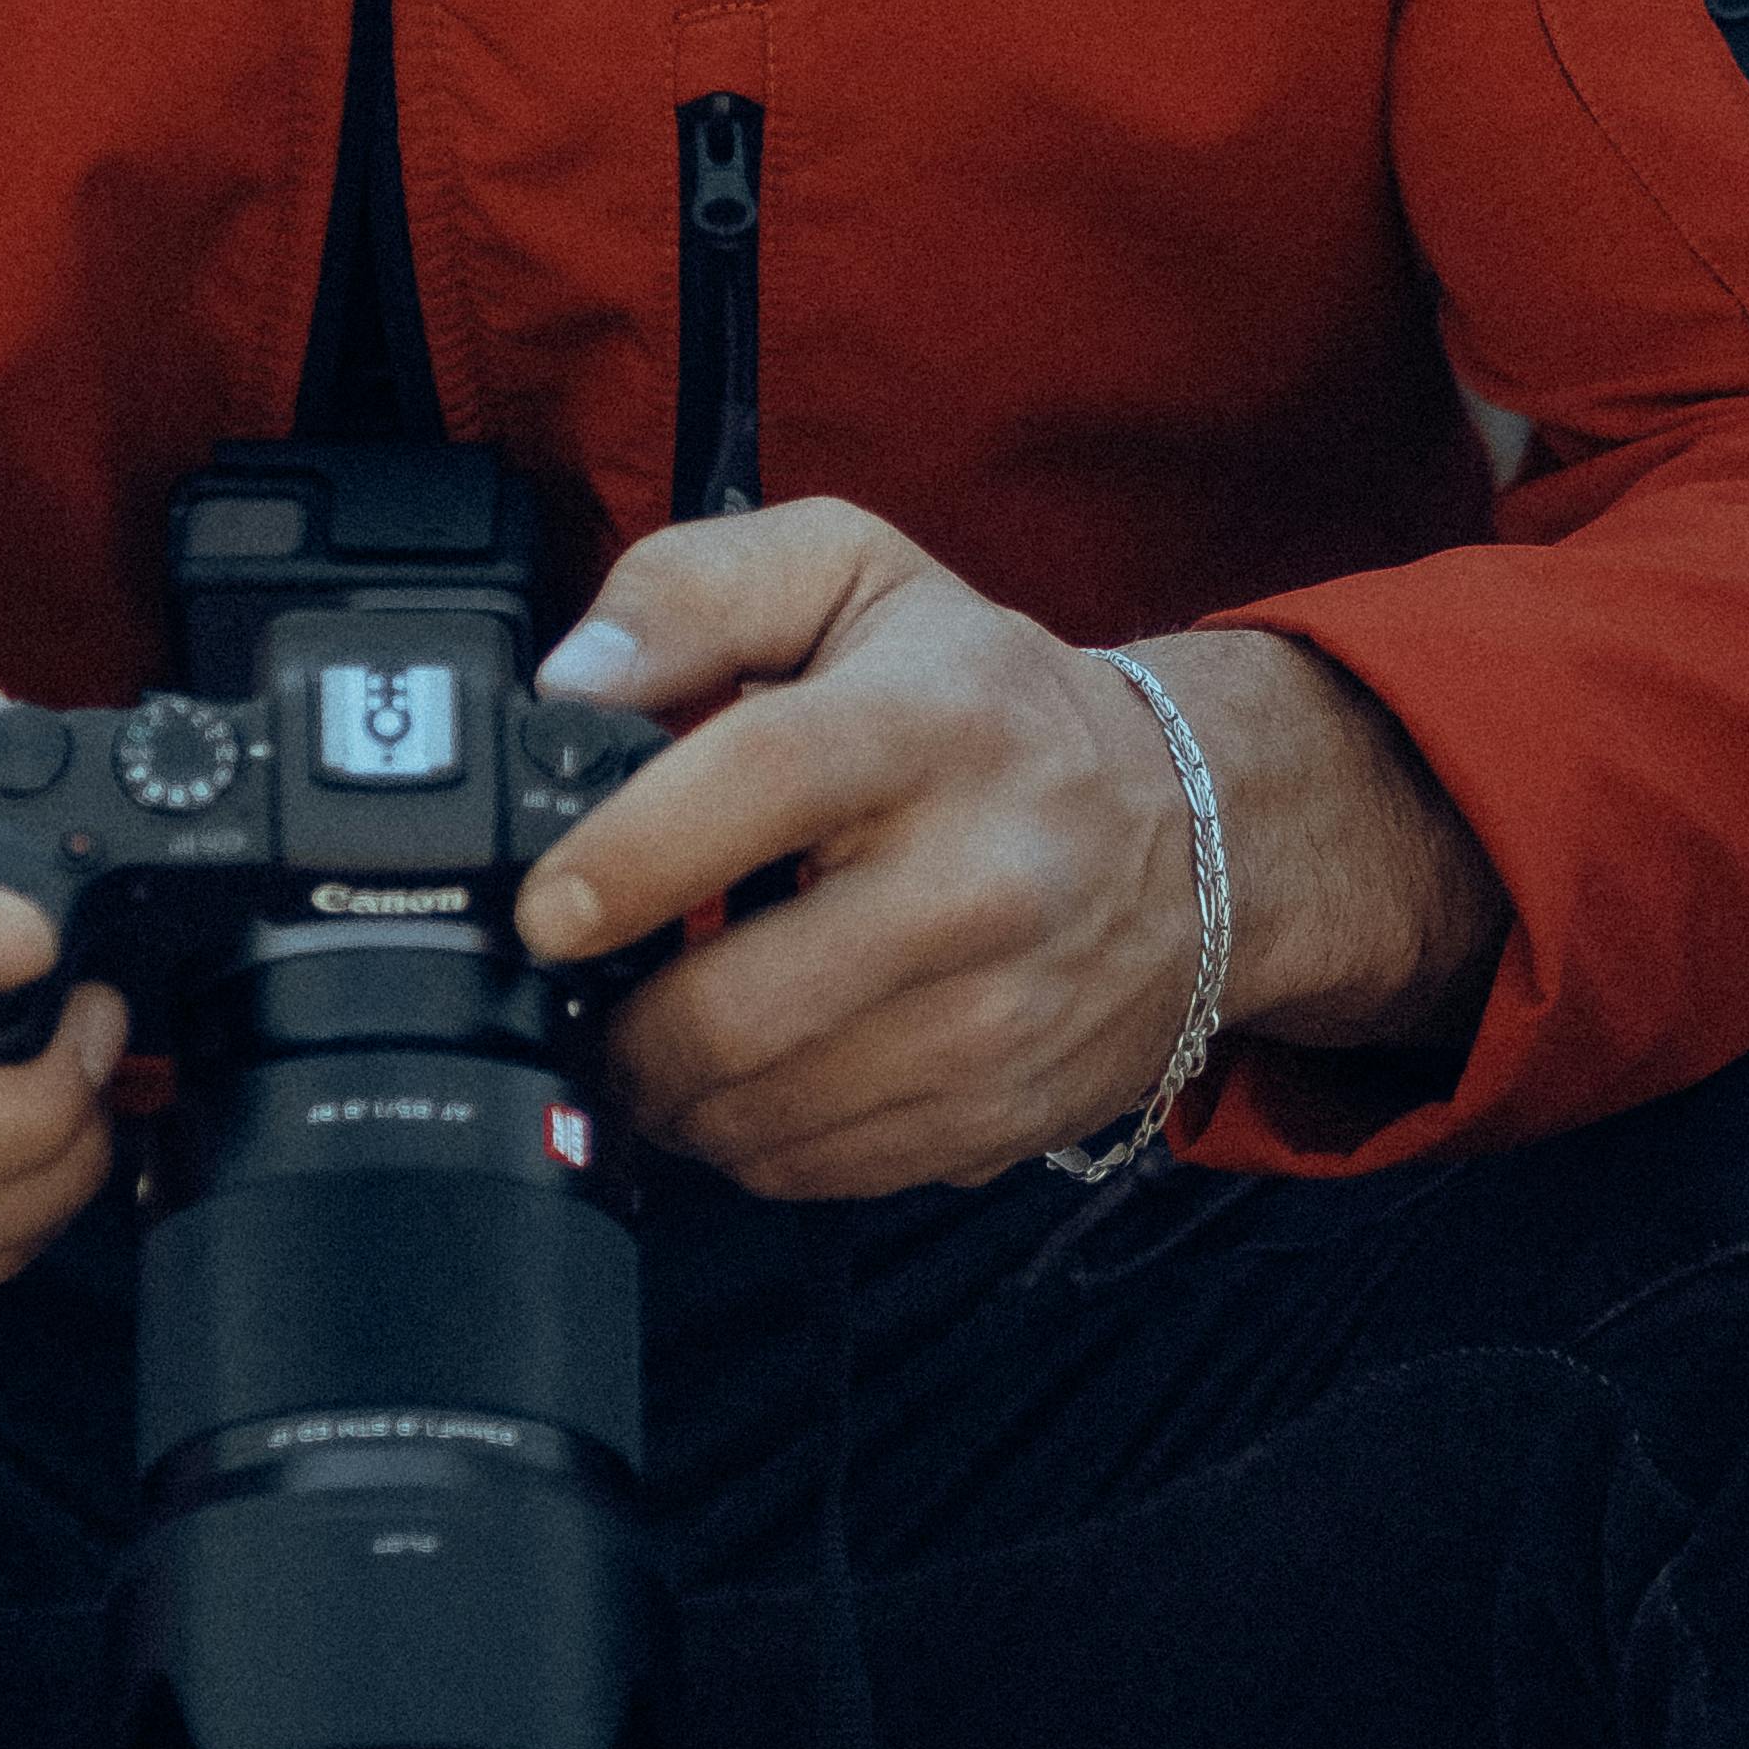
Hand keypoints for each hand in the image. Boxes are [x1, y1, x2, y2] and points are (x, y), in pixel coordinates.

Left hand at [506, 503, 1501, 1196]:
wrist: (1200, 836)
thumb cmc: (991, 704)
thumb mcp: (855, 578)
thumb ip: (695, 592)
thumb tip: (571, 679)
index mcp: (929, 722)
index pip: (761, 779)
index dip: (629, 855)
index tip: (547, 910)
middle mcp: (979, 877)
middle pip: (740, 1002)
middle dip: (619, 1021)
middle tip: (581, 995)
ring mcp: (998, 1016)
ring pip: (765, 1109)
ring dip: (669, 1092)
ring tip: (654, 1037)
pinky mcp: (1002, 1113)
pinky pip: (818, 1169)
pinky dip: (747, 1140)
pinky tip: (745, 1075)